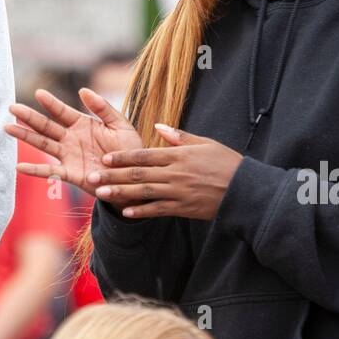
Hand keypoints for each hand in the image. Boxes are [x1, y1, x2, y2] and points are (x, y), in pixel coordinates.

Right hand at [5, 88, 143, 196]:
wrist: (134, 179)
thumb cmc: (129, 150)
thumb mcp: (120, 125)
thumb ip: (103, 108)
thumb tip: (83, 90)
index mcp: (82, 124)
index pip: (62, 111)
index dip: (50, 102)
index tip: (39, 93)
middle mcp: (71, 138)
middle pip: (46, 126)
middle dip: (29, 117)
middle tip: (12, 107)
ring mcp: (68, 156)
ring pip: (43, 144)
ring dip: (25, 136)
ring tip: (8, 127)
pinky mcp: (70, 174)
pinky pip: (49, 171)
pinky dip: (34, 170)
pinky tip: (19, 166)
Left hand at [91, 124, 242, 220]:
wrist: (246, 190)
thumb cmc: (226, 163)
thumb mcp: (205, 143)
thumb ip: (180, 136)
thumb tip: (159, 126)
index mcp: (179, 155)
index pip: (144, 155)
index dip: (123, 157)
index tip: (104, 158)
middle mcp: (176, 173)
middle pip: (138, 174)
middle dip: (113, 175)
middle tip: (92, 176)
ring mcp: (179, 192)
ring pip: (144, 192)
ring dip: (120, 193)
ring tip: (101, 193)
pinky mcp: (184, 208)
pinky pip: (158, 210)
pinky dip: (141, 211)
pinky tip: (125, 212)